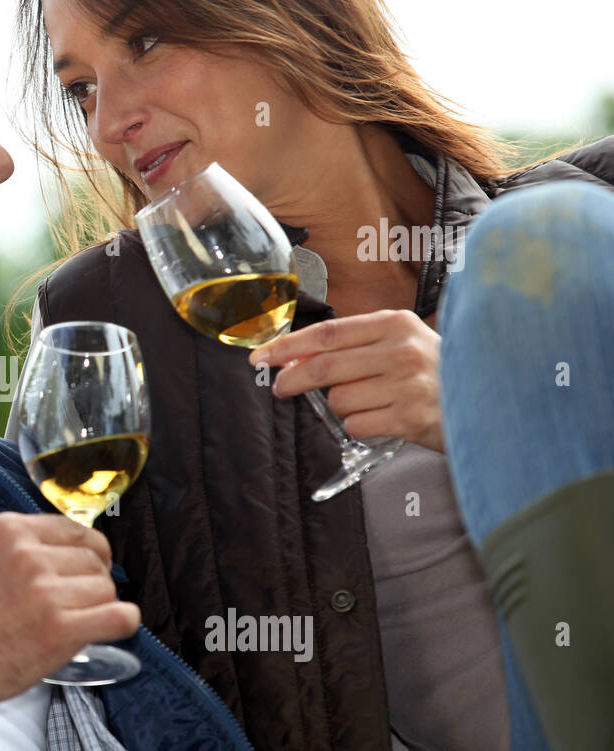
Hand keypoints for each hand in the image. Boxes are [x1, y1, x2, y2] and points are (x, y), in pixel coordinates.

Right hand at [0, 512, 139, 716]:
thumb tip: (47, 543)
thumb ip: (9, 543)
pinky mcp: (60, 630)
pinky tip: (111, 630)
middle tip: (75, 604)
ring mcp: (46, 592)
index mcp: (8, 530)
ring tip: (75, 624)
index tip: (82, 570)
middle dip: (89, 582)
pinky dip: (121, 624)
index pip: (75, 529)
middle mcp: (29, 555)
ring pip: (106, 589)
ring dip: (98, 608)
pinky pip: (119, 617)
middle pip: (94, 559)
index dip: (84, 553)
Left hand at [248, 309, 444, 452]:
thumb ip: (355, 347)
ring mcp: (406, 385)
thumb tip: (295, 358)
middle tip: (280, 387)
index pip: (328, 333)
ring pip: (338, 400)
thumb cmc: (436, 373)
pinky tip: (384, 419)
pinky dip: (360, 426)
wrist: (489, 401)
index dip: (289, 345)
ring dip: (342, 406)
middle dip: (292, 379)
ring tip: (372, 402)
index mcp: (395, 324)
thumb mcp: (402, 343)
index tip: (261, 355)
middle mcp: (401, 350)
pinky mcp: (409, 418)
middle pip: (323, 367)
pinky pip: (356, 425)